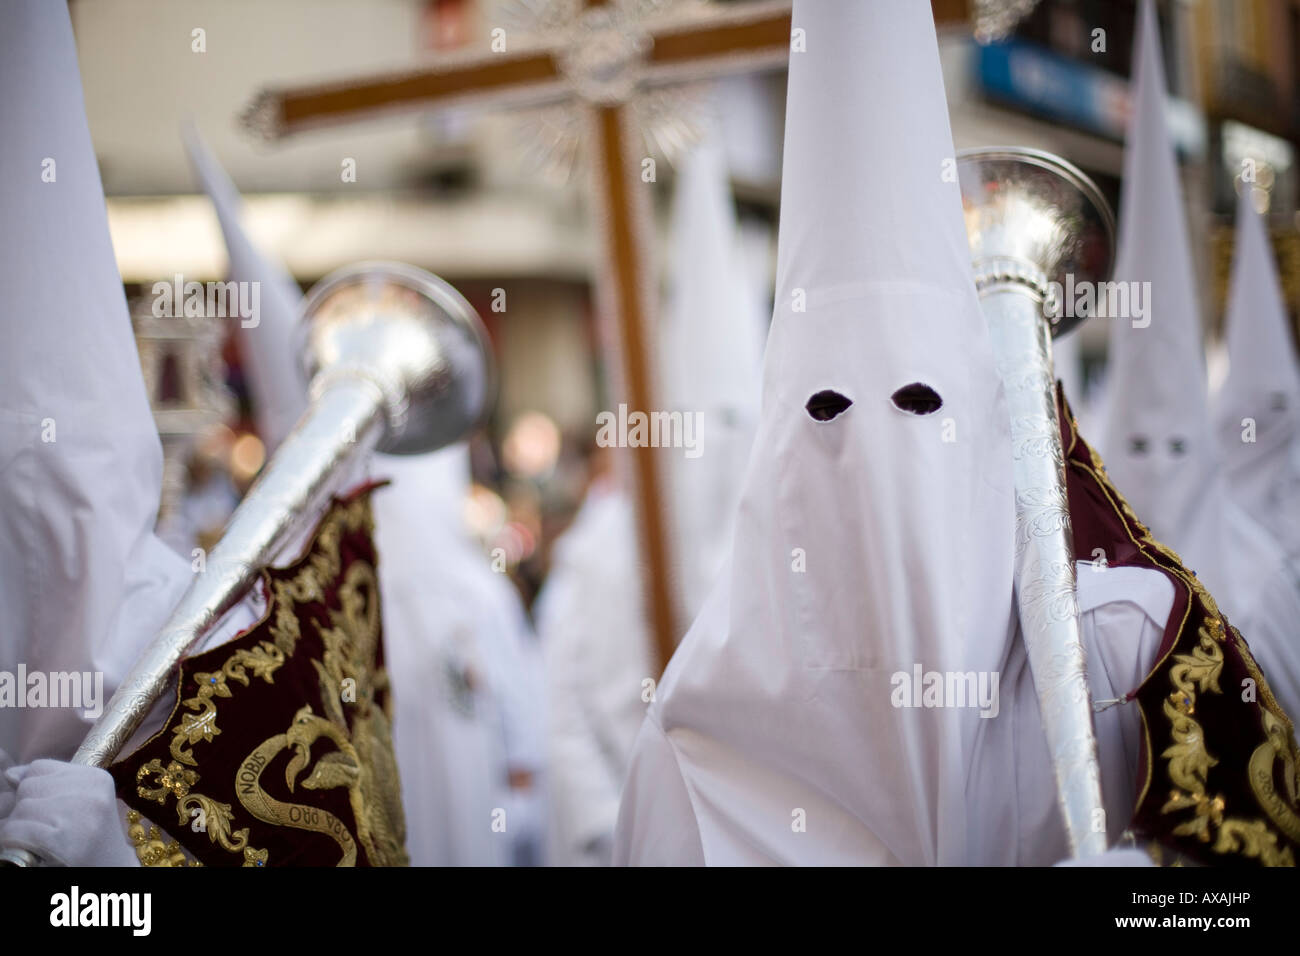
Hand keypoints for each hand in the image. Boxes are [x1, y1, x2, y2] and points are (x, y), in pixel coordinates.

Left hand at [0, 760, 138, 866]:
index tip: (48, 810)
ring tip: (38, 840)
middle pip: (28, 786)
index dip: (33, 790)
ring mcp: (79, 815)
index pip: (39, 768)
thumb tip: (11, 774)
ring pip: (21, 808)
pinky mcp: (62, 839)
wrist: (111, 870)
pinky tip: (31, 850)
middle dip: (25, 808)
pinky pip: (16, 830)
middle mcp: (92, 793)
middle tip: (44, 829)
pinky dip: (13, 842)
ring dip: (18, 827)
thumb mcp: (80, 803)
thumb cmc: (89, 838)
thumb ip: (48, 784)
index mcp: (97, 778)